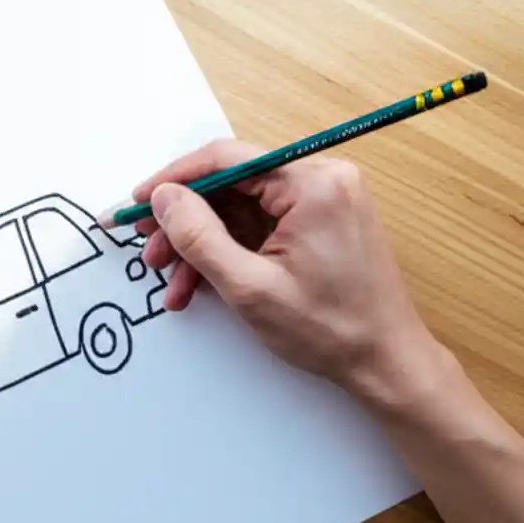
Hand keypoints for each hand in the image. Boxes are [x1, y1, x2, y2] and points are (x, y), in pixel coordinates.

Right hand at [134, 138, 445, 404]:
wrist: (386, 363)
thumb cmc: (331, 330)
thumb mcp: (250, 287)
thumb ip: (199, 237)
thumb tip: (163, 198)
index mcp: (313, 184)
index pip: (227, 159)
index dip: (174, 180)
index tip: (138, 202)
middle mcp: (322, 180)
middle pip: (231, 185)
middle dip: (186, 222)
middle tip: (151, 251)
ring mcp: (323, 201)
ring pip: (240, 210)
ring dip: (202, 245)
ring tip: (174, 282)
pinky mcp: (320, 223)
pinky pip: (260, 227)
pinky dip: (229, 252)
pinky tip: (203, 284)